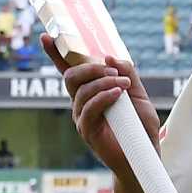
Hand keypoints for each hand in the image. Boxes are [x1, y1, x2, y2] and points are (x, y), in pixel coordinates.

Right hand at [52, 36, 160, 179]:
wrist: (145, 156)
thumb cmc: (140, 127)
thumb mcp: (138, 94)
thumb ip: (128, 74)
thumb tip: (110, 57)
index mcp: (91, 92)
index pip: (70, 70)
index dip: (56, 54)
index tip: (46, 36)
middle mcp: (81, 103)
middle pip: (71, 76)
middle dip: (89, 67)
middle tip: (112, 71)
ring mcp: (82, 117)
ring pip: (81, 91)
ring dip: (103, 82)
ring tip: (123, 85)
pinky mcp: (87, 131)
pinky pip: (89, 108)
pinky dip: (103, 97)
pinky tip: (118, 94)